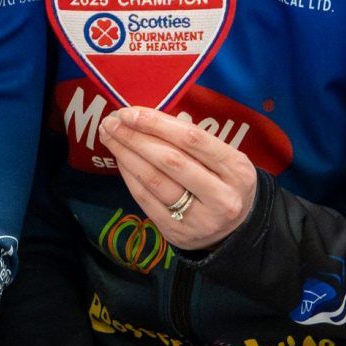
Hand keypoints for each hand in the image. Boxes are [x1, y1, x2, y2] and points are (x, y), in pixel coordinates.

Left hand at [98, 106, 258, 251]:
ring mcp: (199, 218)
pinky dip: (129, 176)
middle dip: (135, 138)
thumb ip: (192, 141)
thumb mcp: (224, 159)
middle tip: (111, 122)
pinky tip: (120, 159)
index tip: (130, 113)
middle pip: (170, 161)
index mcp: (236, 169)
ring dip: (126, 155)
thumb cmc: (224, 182)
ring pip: (154, 181)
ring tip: (109, 137)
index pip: (192, 139)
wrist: (236, 230)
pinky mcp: (177, 232)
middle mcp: (222, 196)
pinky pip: (146, 200)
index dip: (157, 124)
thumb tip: (144, 117)